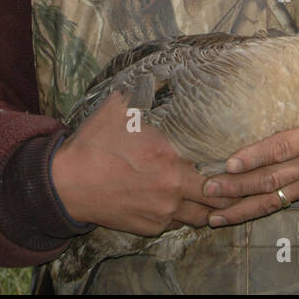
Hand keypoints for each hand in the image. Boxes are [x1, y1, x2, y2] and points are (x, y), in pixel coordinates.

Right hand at [50, 91, 231, 235]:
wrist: (67, 183)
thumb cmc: (94, 145)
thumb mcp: (119, 108)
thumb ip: (147, 91)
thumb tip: (165, 71)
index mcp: (169, 157)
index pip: (216, 169)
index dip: (228, 168)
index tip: (232, 163)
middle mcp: (172, 188)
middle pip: (217, 200)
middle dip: (227, 193)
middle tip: (231, 185)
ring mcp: (162, 212)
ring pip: (199, 217)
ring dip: (206, 207)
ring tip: (208, 197)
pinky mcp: (150, 228)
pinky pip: (175, 224)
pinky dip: (179, 215)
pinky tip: (176, 202)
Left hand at [200, 80, 298, 226]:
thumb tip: (272, 67)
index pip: (281, 148)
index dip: (254, 158)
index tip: (228, 164)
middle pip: (272, 180)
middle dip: (237, 188)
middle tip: (206, 189)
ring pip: (276, 199)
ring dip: (244, 208)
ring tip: (214, 216)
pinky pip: (290, 201)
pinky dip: (264, 207)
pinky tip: (241, 212)